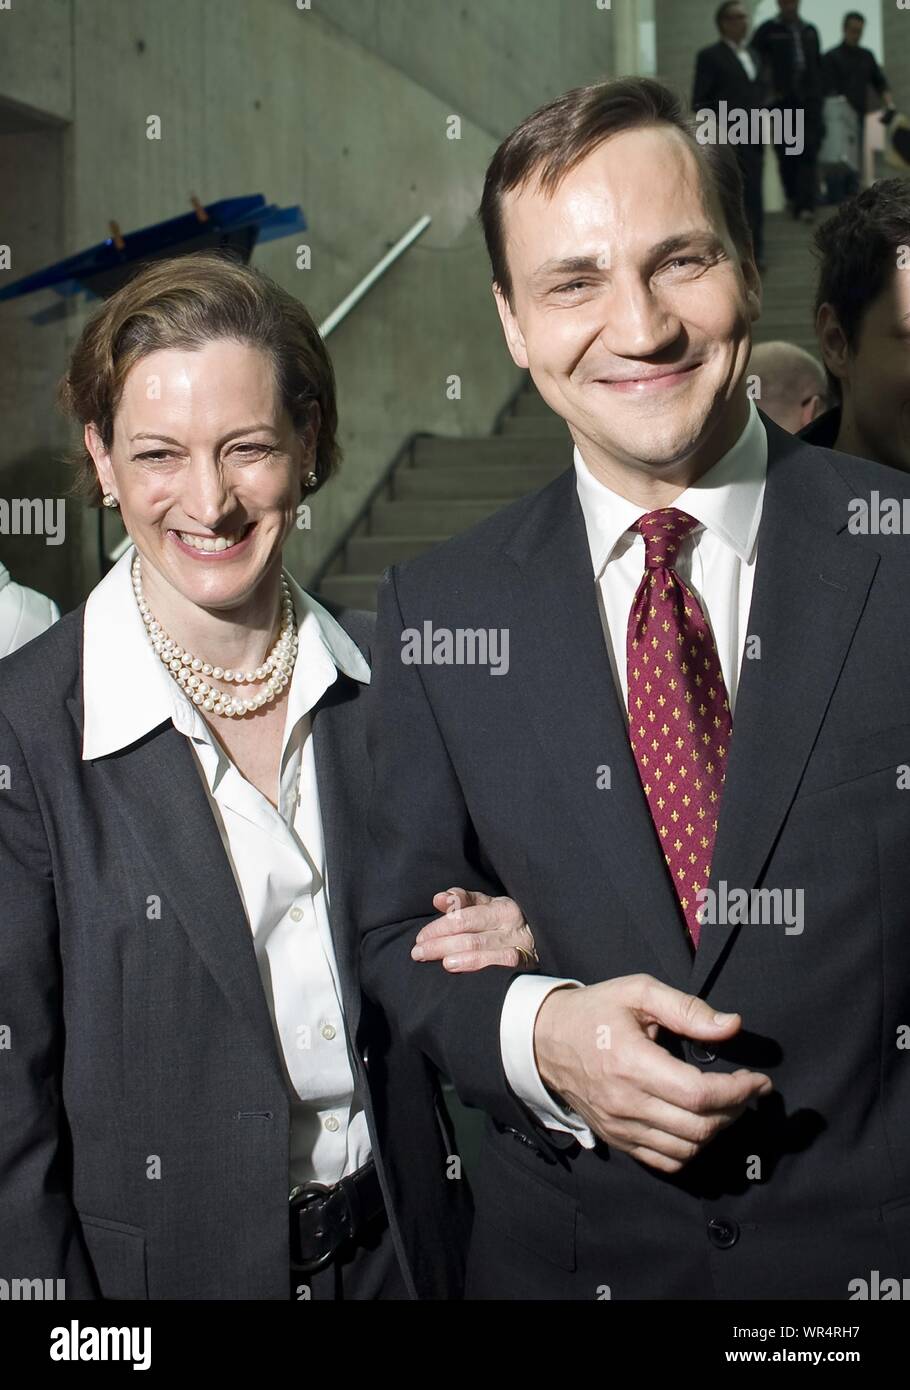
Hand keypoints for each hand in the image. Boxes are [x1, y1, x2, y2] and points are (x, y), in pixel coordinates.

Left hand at [411, 887, 537, 972]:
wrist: (544, 944)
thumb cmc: (506, 924)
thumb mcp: (488, 907)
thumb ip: (462, 901)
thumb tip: (438, 898)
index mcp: (501, 907)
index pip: (464, 916)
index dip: (439, 927)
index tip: (420, 938)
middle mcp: (511, 925)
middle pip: (470, 934)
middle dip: (440, 944)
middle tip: (418, 953)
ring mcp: (519, 946)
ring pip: (483, 950)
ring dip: (458, 957)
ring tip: (440, 963)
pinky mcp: (525, 966)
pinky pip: (501, 967)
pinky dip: (481, 967)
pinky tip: (463, 970)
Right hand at [533, 974, 772, 1173]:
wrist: (543, 1040)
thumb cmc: (594, 1011)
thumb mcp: (638, 991)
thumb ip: (686, 1008)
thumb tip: (731, 1025)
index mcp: (632, 1062)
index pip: (699, 1094)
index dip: (738, 1091)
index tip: (758, 1079)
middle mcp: (626, 1102)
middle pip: (699, 1127)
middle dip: (737, 1110)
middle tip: (749, 1090)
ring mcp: (620, 1126)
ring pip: (686, 1148)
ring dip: (718, 1131)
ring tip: (729, 1106)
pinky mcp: (617, 1140)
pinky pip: (665, 1161)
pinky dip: (692, 1149)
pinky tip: (701, 1125)